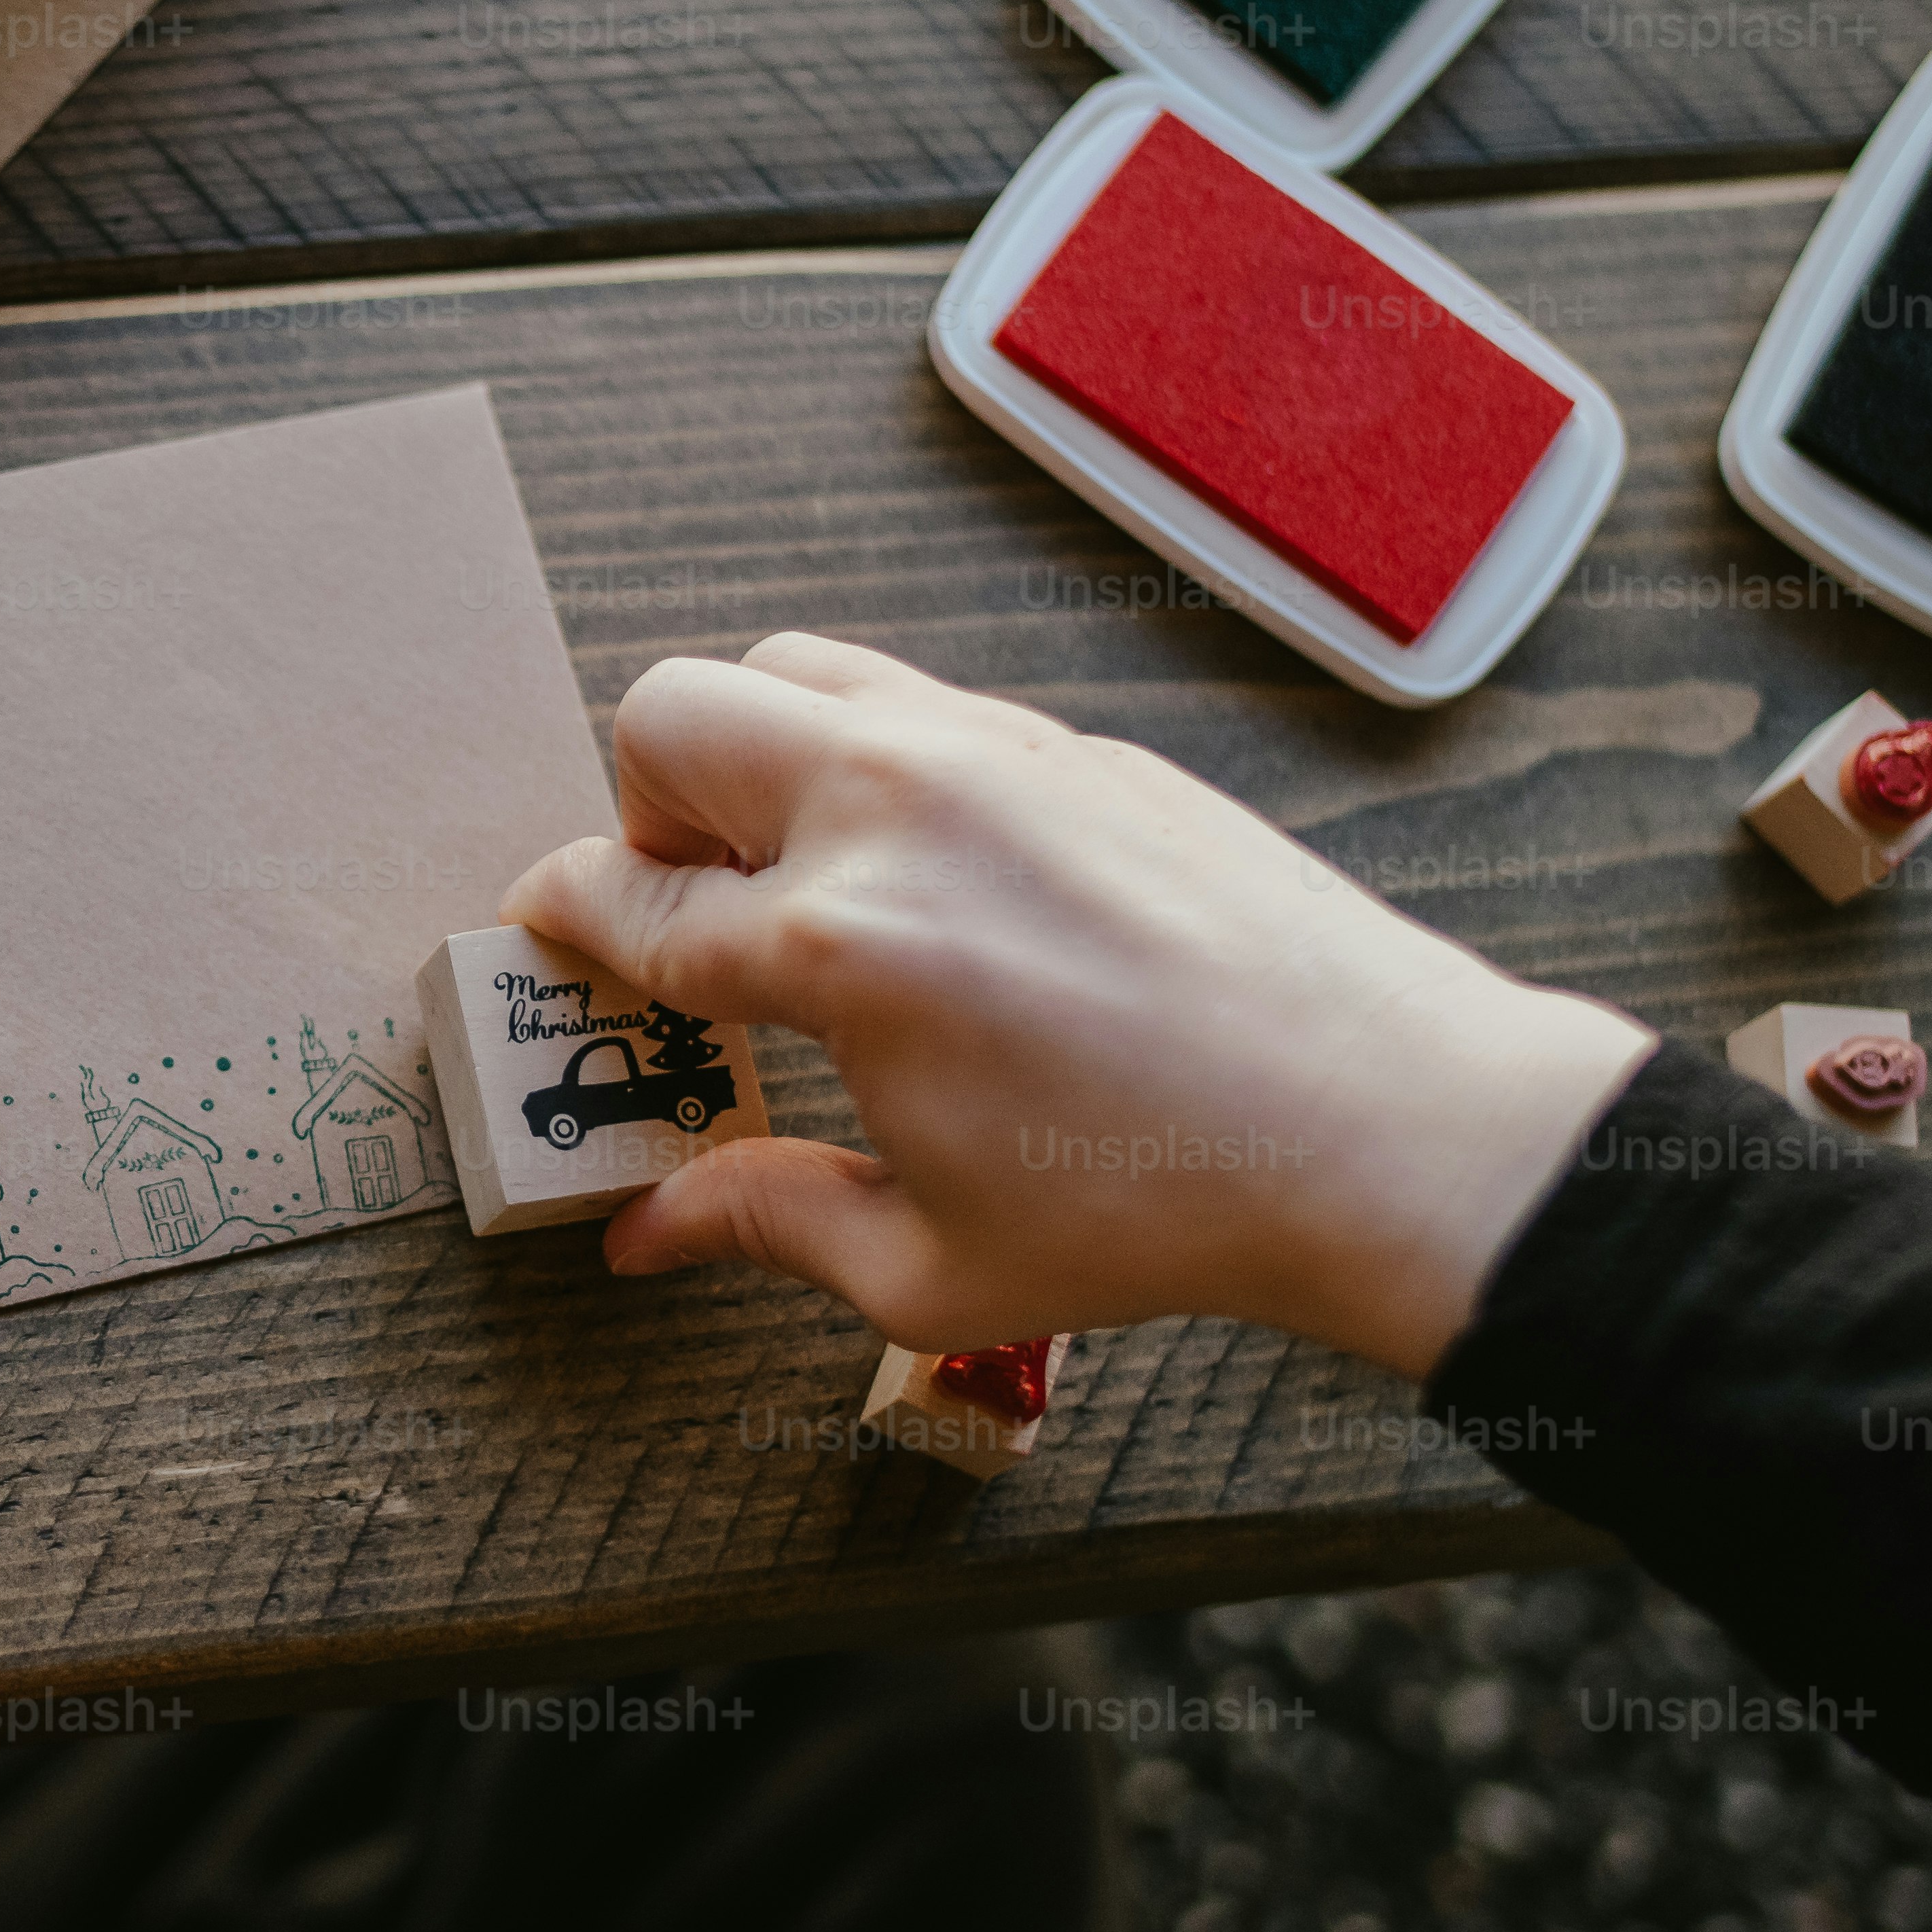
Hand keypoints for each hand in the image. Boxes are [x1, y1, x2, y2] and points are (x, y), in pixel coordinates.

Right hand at [504, 637, 1651, 1380]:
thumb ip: (765, 1222)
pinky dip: (879, 763)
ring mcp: (999, 757)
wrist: (1378, 1127)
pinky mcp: (1082, 747)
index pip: (631, 898)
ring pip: (793, 667)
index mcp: (836, 944)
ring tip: (794, 866)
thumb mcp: (931, 1264)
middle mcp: (899, 811)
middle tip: (685, 901)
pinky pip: (923, 704)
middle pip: (674, 715)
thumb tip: (649, 1232)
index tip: (553, 932)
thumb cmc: (1159, 1209)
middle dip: (642, 805)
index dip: (567, 920)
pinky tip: (934, 878)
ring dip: (751, 753)